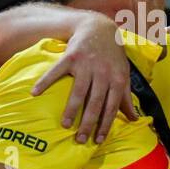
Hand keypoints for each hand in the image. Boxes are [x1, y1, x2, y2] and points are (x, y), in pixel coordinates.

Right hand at [31, 10, 135, 142]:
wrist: (100, 28)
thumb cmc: (113, 56)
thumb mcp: (123, 75)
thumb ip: (125, 98)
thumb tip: (134, 119)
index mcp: (117, 80)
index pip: (111, 107)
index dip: (105, 124)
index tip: (98, 140)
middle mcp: (102, 73)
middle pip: (95, 102)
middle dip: (89, 123)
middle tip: (80, 139)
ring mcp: (86, 65)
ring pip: (78, 91)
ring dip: (71, 109)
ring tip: (65, 125)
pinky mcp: (70, 57)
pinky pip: (56, 72)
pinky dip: (45, 81)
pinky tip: (35, 93)